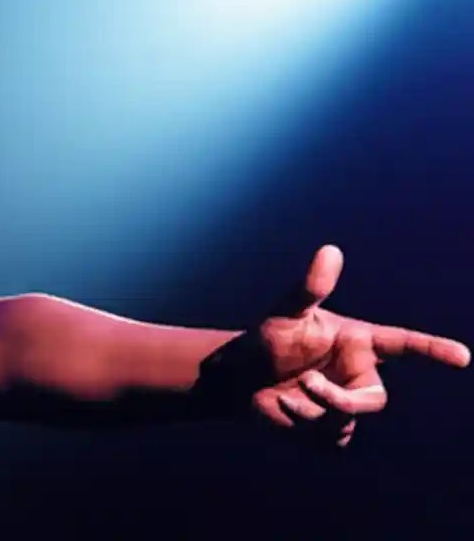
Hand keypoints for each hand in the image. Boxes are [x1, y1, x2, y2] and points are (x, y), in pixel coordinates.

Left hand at [250, 245, 468, 446]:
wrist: (240, 378)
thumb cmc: (267, 340)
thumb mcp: (287, 314)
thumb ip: (310, 288)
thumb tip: (330, 250)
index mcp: (358, 343)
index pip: (405, 345)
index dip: (434, 350)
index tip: (463, 356)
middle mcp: (359, 375)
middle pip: (374, 400)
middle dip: (338, 398)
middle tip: (306, 382)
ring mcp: (347, 405)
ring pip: (347, 422)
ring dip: (311, 411)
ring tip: (285, 395)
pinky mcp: (330, 431)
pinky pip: (330, 440)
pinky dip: (304, 427)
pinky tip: (284, 408)